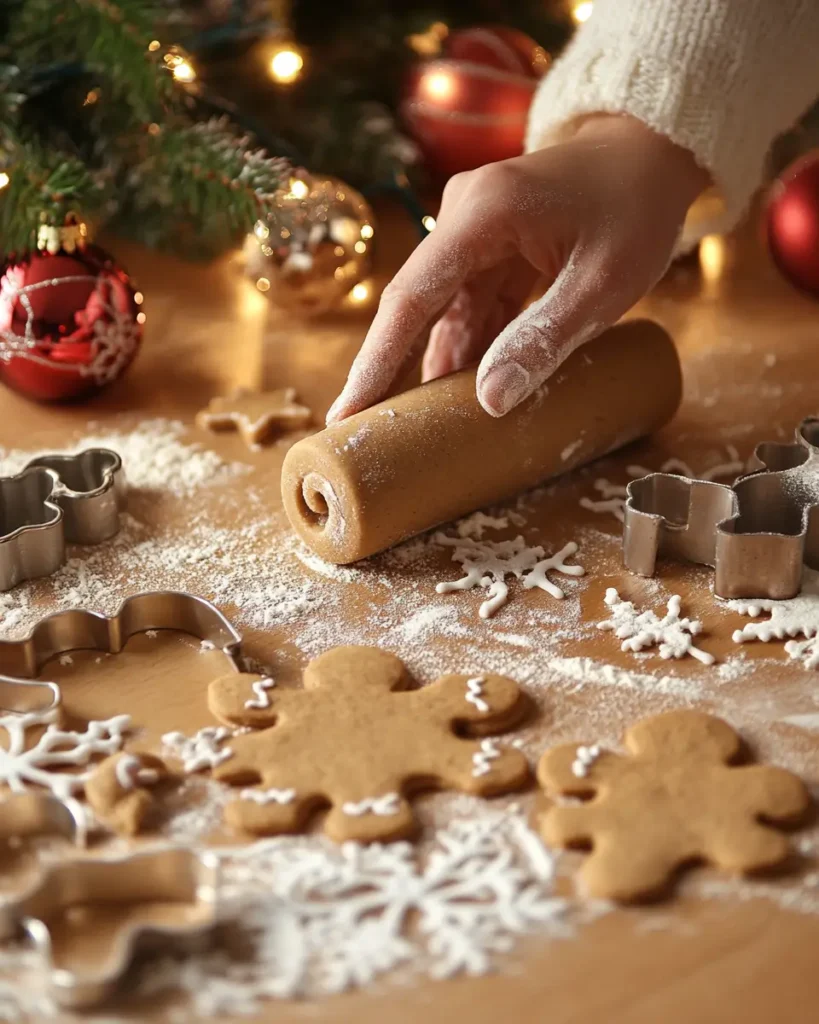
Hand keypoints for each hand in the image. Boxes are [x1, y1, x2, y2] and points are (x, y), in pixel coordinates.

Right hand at [327, 114, 707, 421]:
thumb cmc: (637, 208)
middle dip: (392, 370)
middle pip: (414, 305)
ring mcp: (473, 230)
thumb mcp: (603, 283)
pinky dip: (468, 346)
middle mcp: (463, 215)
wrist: (653, 151)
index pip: (412, 298)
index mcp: (483, 213)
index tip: (348, 412)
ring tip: (415, 422)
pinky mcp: (489, 245)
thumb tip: (489, 401)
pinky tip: (460, 390)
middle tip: (363, 430)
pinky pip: (468, 304)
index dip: (377, 361)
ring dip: (435, 364)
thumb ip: (544, 339)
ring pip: (441, 311)